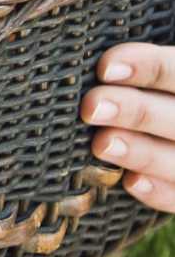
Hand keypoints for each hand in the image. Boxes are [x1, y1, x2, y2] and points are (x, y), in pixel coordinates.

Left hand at [81, 43, 174, 211]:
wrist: (172, 126)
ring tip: (101, 144)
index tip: (105, 68)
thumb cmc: (155, 95)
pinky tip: (130, 182)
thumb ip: (141, 70)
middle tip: (91, 107)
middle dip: (133, 110)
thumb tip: (96, 65)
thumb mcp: (159, 73)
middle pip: (174, 116)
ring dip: (139, 152)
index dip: (146, 66)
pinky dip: (157, 191)